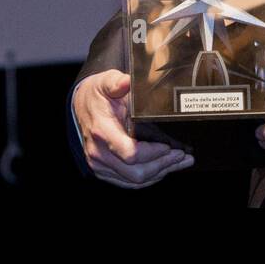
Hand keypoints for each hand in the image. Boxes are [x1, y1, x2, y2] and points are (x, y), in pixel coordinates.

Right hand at [73, 70, 194, 187]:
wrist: (81, 105)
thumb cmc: (97, 94)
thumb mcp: (106, 82)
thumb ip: (117, 82)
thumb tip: (128, 81)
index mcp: (102, 131)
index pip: (130, 153)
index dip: (153, 153)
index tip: (170, 146)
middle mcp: (99, 152)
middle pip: (136, 172)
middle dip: (163, 165)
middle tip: (183, 156)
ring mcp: (100, 164)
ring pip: (134, 180)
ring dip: (160, 173)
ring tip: (180, 163)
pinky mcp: (103, 170)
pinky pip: (127, 182)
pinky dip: (148, 178)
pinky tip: (163, 169)